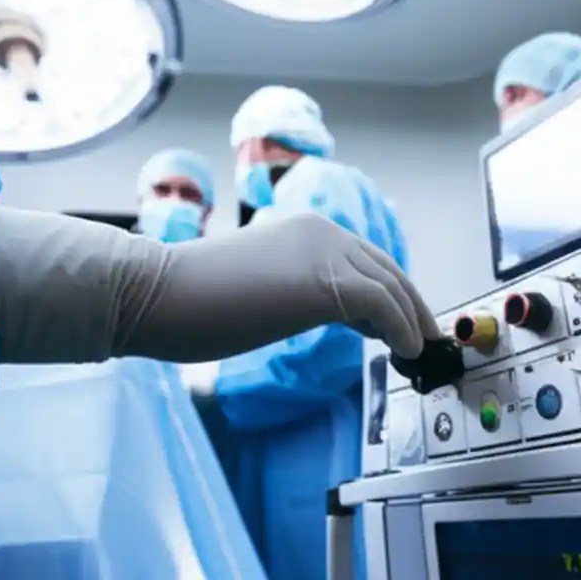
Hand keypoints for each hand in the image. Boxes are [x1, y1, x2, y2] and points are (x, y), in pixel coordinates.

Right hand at [0, 207, 433, 363]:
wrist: (153, 294)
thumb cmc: (187, 300)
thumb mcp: (257, 286)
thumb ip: (294, 291)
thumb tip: (328, 313)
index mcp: (303, 228)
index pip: (364, 258)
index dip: (391, 292)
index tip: (403, 325)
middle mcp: (321, 230)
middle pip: (388, 268)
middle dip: (413, 305)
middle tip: (428, 339)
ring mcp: (324, 252)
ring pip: (392, 286)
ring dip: (414, 321)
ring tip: (421, 351)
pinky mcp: (325, 283)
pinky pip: (383, 308)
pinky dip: (403, 330)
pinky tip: (405, 352)